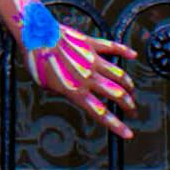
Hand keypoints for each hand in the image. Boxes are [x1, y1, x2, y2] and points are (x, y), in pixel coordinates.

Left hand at [21, 12, 143, 141]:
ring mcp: (92, 59)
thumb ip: (64, 91)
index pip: (100, 113)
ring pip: (118, 74)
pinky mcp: (91, 44)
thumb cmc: (37, 60)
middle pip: (116, 94)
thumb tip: (72, 92)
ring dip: (128, 84)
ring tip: (132, 91)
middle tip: (132, 111)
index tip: (128, 134)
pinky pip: (112, 47)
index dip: (116, 125)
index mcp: (75, 90)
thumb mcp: (47, 85)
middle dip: (128, 105)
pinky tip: (133, 54)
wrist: (36, 36)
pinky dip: (124, 50)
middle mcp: (87, 77)